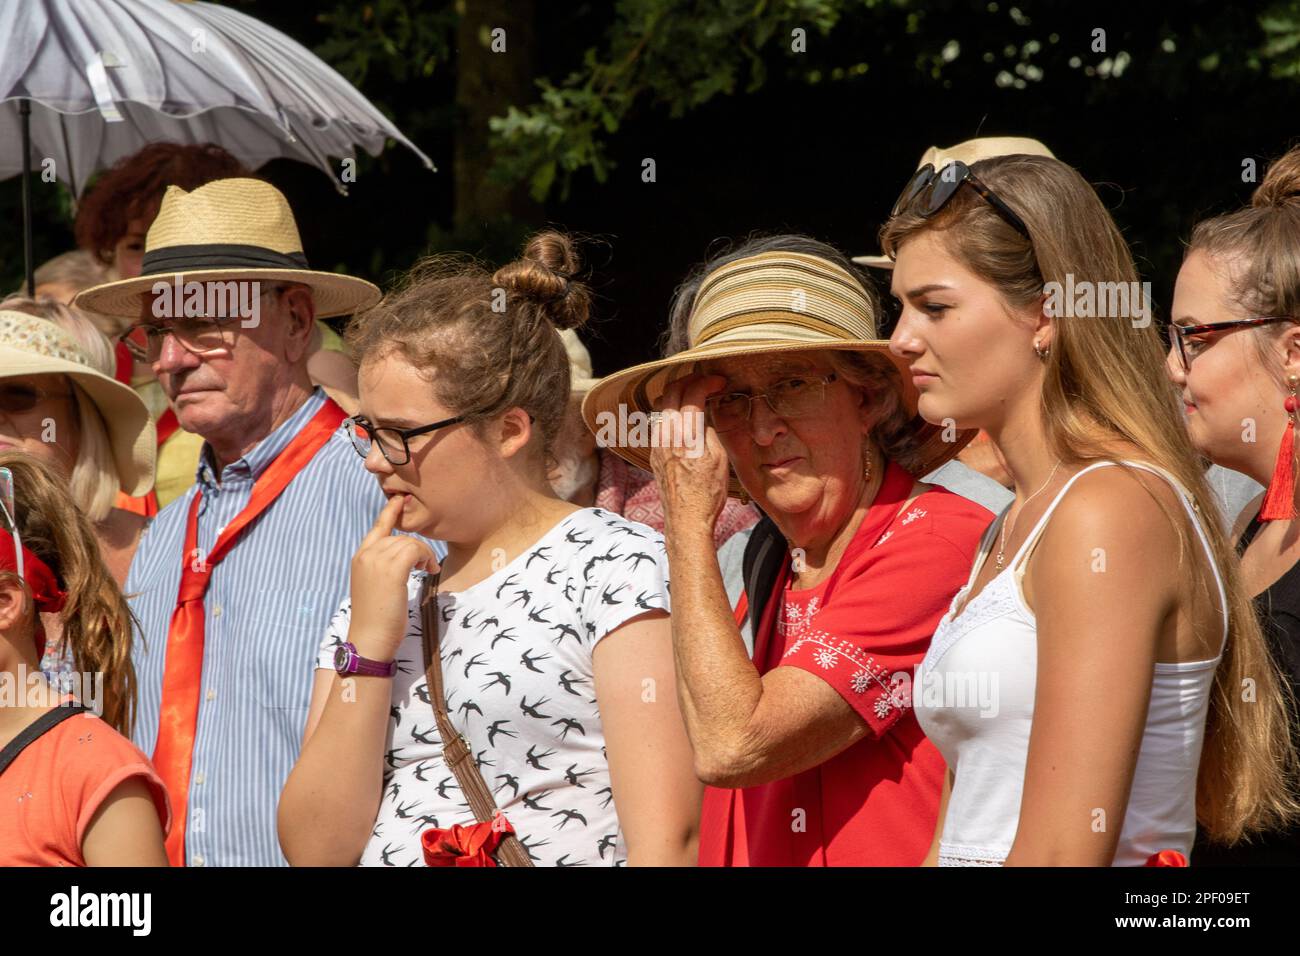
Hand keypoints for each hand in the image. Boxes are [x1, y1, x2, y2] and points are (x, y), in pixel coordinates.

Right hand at [348, 495, 438, 659]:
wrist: (370, 639)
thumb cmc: (377, 619)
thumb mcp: (377, 587)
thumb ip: (385, 568)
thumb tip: (406, 559)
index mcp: (360, 558)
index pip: (378, 528)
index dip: (390, 512)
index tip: (400, 499)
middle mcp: (366, 555)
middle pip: (400, 536)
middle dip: (417, 547)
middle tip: (427, 565)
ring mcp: (376, 561)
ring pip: (409, 542)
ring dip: (424, 554)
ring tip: (427, 569)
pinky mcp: (391, 570)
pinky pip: (414, 550)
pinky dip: (425, 557)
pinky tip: (427, 570)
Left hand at [648, 374, 731, 537]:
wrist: (686, 519)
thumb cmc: (707, 494)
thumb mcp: (720, 459)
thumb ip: (709, 432)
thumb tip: (704, 417)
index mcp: (686, 435)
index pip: (692, 393)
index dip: (708, 381)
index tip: (720, 381)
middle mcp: (667, 435)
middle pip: (671, 391)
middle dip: (689, 380)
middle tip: (705, 380)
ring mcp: (657, 443)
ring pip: (661, 405)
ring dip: (677, 394)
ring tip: (693, 394)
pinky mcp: (653, 452)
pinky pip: (658, 421)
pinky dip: (670, 410)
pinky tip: (682, 417)